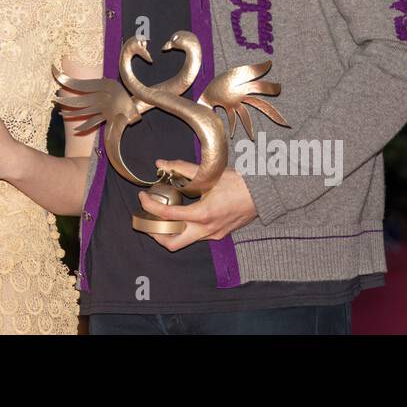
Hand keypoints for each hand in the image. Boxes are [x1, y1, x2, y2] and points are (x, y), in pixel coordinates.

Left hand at [137, 160, 257, 251]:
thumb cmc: (238, 182)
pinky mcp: (219, 235)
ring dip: (169, 231)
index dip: (150, 206)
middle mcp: (206, 229)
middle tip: (147, 219)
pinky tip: (181, 215)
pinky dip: (183, 228)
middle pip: (171, 242)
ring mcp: (213, 235)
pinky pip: (196, 237)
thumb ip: (182, 168)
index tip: (143, 197)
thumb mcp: (209, 173)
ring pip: (183, 241)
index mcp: (203, 214)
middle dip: (154, 233)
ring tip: (160, 217)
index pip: (167, 214)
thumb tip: (161, 164)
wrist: (263, 194)